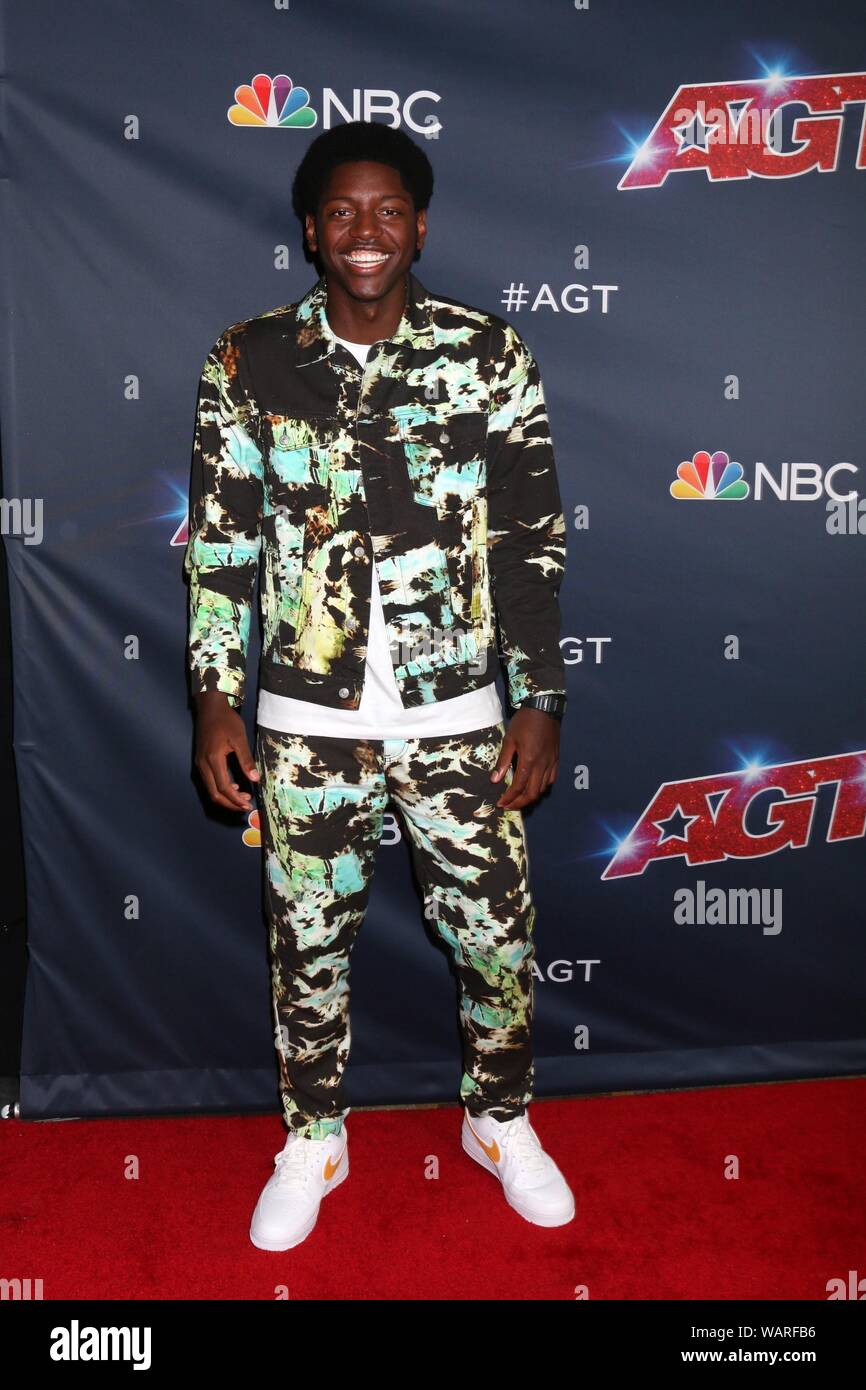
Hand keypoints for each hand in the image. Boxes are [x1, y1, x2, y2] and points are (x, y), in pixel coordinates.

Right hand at [193, 691, 259, 810]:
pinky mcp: (200, 761)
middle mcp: (202, 765)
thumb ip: (246, 759)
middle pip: (214, 793)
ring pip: (210, 789)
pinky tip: (232, 786)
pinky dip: (219, 788)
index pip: (224, 787)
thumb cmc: (226, 721)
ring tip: (242, 797)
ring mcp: (199, 763)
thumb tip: (255, 779)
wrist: (210, 708)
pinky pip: (208, 781)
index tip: (248, 804)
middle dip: (230, 803)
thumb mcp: (239, 738)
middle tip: (246, 806)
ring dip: (225, 797)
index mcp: (213, 760)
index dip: (236, 799)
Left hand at [490, 706, 559, 809]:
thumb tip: (494, 780)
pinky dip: (542, 787)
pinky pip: (551, 780)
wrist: (544, 709)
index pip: (518, 787)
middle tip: (509, 806)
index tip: (501, 804)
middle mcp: (542, 765)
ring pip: (543, 789)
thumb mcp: (509, 739)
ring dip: (530, 797)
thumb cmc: (524, 722)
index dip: (509, 798)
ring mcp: (551, 763)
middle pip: (532, 793)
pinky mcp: (556, 759)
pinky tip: (534, 786)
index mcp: (529, 760)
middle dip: (520, 803)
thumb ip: (503, 761)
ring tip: (519, 798)